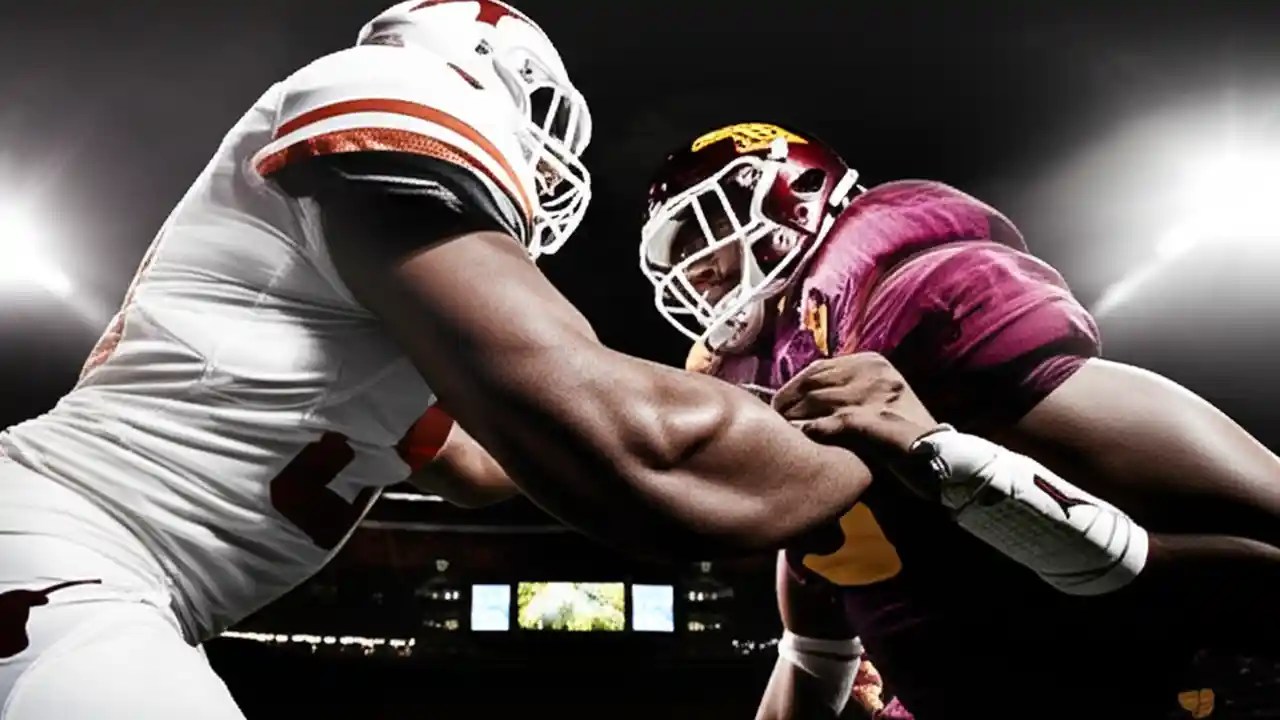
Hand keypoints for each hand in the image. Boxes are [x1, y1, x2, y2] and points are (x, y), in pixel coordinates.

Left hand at [772, 352, 943, 459]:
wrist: (939, 459)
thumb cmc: (902, 432)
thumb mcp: (877, 398)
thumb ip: (845, 389)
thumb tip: (799, 394)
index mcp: (872, 362)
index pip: (819, 367)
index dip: (793, 386)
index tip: (779, 403)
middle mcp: (873, 372)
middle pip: (813, 382)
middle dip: (788, 401)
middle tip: (775, 419)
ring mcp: (873, 394)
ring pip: (816, 401)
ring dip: (794, 418)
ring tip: (783, 432)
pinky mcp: (872, 419)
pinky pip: (828, 423)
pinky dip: (811, 431)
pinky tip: (803, 440)